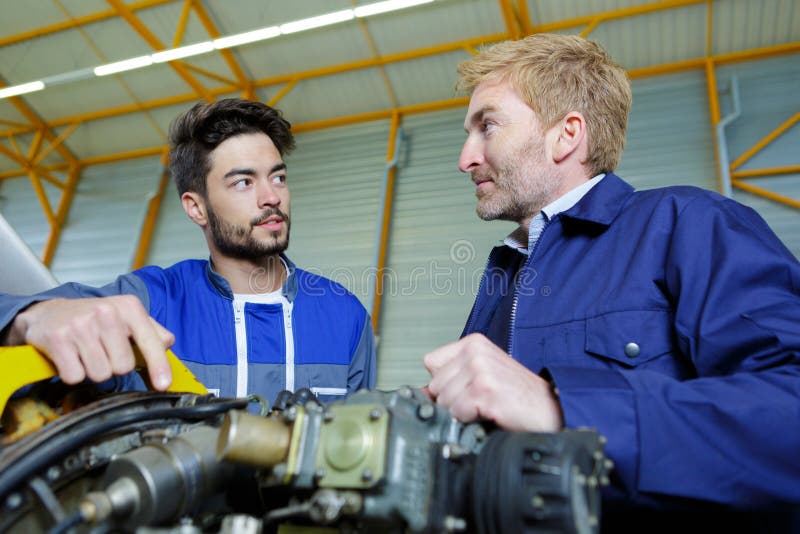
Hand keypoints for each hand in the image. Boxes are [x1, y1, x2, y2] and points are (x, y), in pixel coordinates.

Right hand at [8, 296, 174, 389]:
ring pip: (101, 374)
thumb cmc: (95, 318)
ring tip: (87, 353)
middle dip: (114, 366)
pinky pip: (75, 376)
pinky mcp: (58, 339)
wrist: (50, 312)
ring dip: (94, 370)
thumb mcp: (126, 316)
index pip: (150, 342)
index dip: (158, 366)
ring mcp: (81, 325)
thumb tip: (167, 343)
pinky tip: (71, 357)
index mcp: (129, 307)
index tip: (163, 385)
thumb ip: (151, 331)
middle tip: (103, 350)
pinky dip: (73, 373)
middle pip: (123, 366)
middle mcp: (106, 313)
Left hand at [423, 333, 562, 431]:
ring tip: (487, 409)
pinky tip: (491, 414)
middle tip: (479, 404)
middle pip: (434, 385)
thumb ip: (454, 377)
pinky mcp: (484, 391)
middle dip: (451, 402)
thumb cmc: (519, 396)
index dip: (443, 383)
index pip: (431, 363)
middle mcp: (475, 352)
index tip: (463, 391)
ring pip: (443, 401)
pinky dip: (470, 421)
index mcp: (474, 343)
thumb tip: (420, 392)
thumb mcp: (484, 375)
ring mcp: (480, 370)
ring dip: (462, 413)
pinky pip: (456, 413)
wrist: (551, 410)